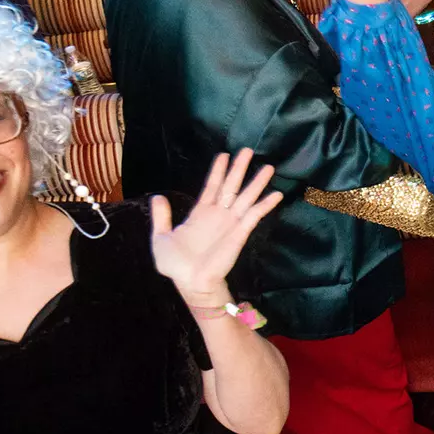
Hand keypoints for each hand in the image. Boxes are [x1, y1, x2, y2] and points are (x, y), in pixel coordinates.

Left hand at [150, 148, 283, 300]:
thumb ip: (161, 217)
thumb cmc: (175, 264)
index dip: (218, 171)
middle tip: (248, 150)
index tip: (224, 155)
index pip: (211, 187)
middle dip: (240, 169)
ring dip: (257, 183)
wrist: (188, 282)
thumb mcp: (161, 238)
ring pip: (245, 197)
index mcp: (200, 214)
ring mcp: (230, 223)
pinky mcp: (240, 233)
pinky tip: (276, 194)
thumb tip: (157, 196)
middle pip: (231, 186)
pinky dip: (265, 205)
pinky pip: (254, 216)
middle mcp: (218, 215)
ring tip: (269, 167)